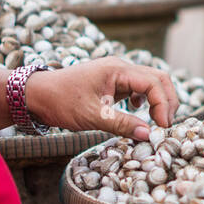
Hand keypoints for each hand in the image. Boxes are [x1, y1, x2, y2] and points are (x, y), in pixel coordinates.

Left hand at [25, 58, 177, 140]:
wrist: (36, 95)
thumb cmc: (60, 102)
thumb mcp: (92, 116)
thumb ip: (122, 124)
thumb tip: (148, 135)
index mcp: (117, 70)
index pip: (154, 82)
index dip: (164, 104)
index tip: (163, 127)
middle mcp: (120, 68)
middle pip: (158, 78)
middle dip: (168, 101)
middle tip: (167, 125)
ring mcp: (117, 74)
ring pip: (150, 82)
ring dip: (158, 100)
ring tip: (158, 122)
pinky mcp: (112, 83)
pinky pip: (137, 88)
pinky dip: (146, 100)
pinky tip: (139, 113)